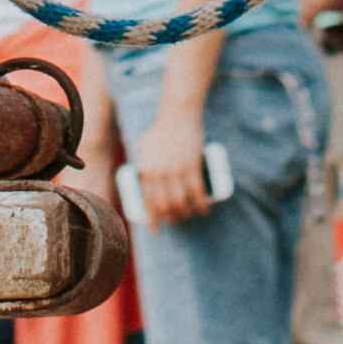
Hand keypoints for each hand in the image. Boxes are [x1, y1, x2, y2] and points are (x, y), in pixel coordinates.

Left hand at [134, 112, 213, 226]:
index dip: (152, 220)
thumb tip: (138, 181)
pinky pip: (197, 191)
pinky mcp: (193, 164)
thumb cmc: (159, 129)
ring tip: (189, 215)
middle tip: (176, 220)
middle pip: (166, 205)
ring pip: (182, 201)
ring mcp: (177, 169)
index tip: (156, 230)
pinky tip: (203, 210)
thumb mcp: (143, 146)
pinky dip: (201, 204)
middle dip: (172, 218)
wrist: (177, 113)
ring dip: (187, 213)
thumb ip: (140, 162)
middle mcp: (160, 172)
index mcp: (146, 170)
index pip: (148, 202)